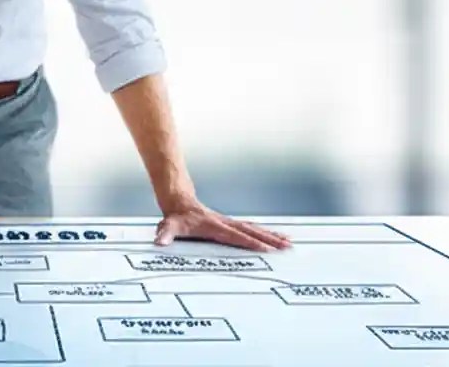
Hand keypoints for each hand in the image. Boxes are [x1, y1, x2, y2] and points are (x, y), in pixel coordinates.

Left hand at [154, 199, 290, 251]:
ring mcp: (229, 222)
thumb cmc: (175, 217)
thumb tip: (159, 241)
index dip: (251, 243)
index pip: (236, 236)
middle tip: (287, 246)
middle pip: (251, 232)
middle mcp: (225, 223)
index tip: (267, 249)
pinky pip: (250, 228)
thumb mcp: (168, 226)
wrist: (178, 200)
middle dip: (270, 240)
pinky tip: (275, 236)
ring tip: (289, 242)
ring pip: (254, 229)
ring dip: (272, 235)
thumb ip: (164, 234)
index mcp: (214, 226)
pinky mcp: (229, 223)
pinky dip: (265, 232)